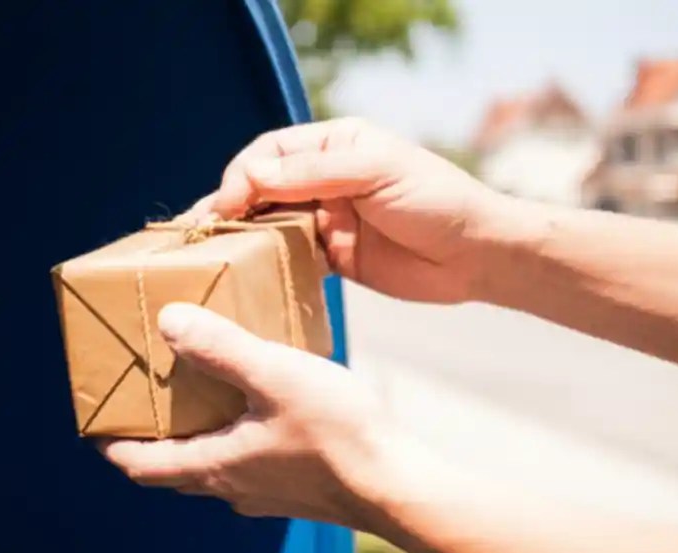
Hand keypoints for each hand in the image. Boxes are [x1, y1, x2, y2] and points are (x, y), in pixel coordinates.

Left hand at [99, 303, 395, 527]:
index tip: (95, 419)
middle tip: (142, 400)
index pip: (140, 465)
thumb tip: (168, 321)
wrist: (399, 486)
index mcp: (213, 466)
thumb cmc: (338, 434)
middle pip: (172, 469)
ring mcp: (266, 493)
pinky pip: (249, 463)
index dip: (112, 443)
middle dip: (150, 438)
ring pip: (212, 466)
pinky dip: (236, 438)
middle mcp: (232, 488)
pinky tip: (260, 407)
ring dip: (195, 436)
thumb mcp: (274, 376)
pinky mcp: (298, 489)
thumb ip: (220, 348)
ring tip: (199, 393)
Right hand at [190, 118, 518, 303]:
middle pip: (262, 189)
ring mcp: (329, 220)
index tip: (225, 206)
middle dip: (230, 208)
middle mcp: (326, 179)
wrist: (479, 255)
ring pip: (272, 226)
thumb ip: (314, 174)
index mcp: (335, 145)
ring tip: (209, 260)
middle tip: (198, 237)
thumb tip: (251, 176)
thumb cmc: (437, 200)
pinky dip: (269, 268)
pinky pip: (291, 261)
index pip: (271, 153)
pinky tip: (246, 281)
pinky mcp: (336, 258)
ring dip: (243, 240)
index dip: (242, 177)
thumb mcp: (376, 173)